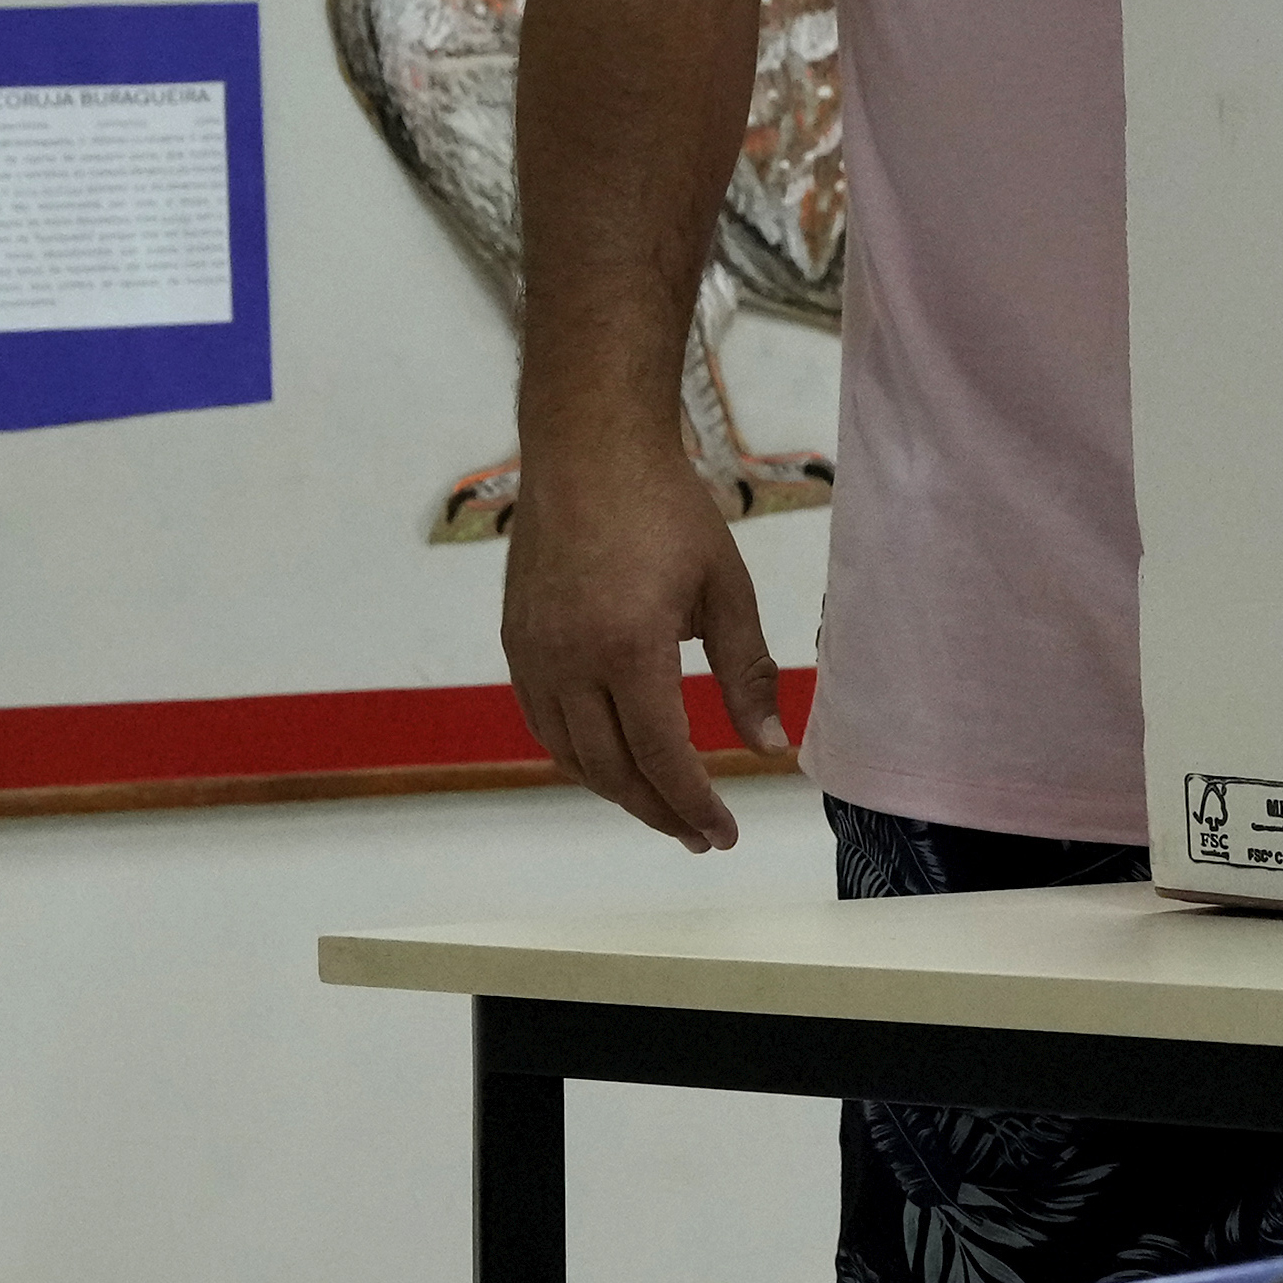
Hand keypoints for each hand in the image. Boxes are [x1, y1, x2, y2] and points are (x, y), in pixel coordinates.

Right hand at [503, 420, 789, 851]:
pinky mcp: (514, 641)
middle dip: (659, 811)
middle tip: (700, 834)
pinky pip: (543, 723)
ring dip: (617, 790)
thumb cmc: (667, 508)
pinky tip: (613, 757)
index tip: (724, 834)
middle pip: (612, 771)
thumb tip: (767, 746)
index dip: (694, 806)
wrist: (589, 448)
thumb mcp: (725, 588)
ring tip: (663, 802)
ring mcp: (533, 654)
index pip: (662, 758)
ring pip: (570, 756)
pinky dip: (579, 754)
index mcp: (629, 649)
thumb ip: (747, 672)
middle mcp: (569, 662)